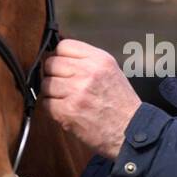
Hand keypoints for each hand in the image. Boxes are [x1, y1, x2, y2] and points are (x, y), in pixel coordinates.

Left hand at [42, 38, 141, 159]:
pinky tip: (66, 111)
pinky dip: (52, 108)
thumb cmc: (121, 104)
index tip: (63, 67)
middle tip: (63, 86)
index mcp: (99, 60)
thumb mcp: (111, 71)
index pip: (63, 46)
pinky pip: (46, 103)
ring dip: (52, 93)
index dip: (60, 57)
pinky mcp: (68, 111)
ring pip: (46, 84)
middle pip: (51, 64)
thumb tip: (61, 55)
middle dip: (54, 75)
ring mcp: (76, 92)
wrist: (131, 131)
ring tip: (66, 100)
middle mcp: (88, 72)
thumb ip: (88, 61)